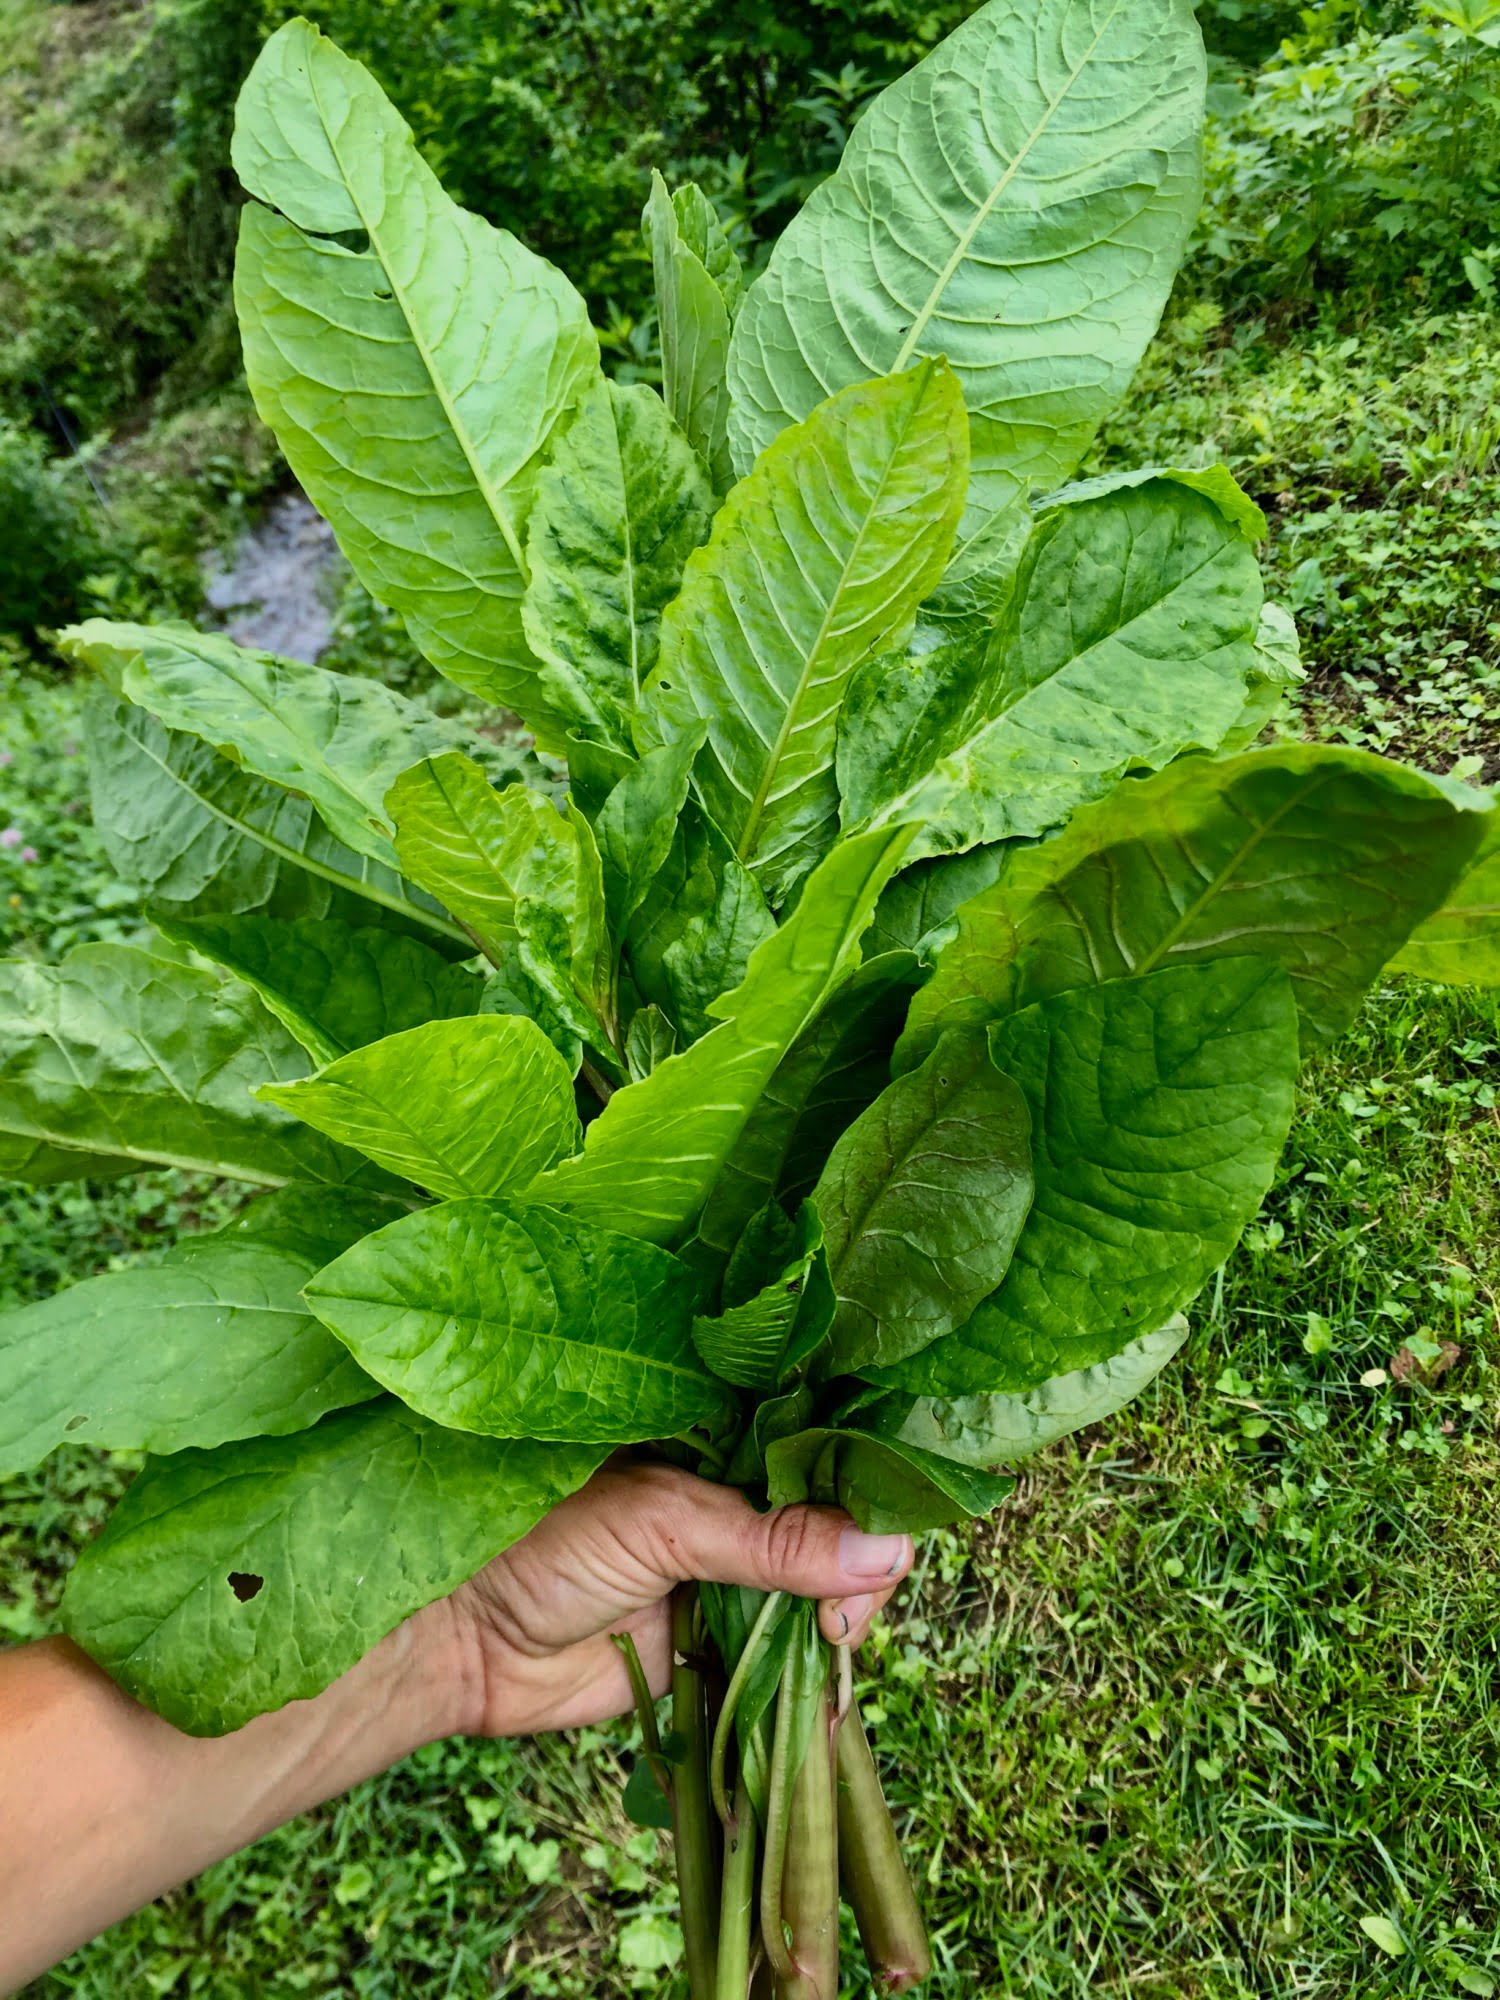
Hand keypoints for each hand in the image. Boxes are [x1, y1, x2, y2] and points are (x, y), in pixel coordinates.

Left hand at [425, 1461, 914, 1737]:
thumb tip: (890, 1550)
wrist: (460, 1637)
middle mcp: (730, 1500)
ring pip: (815, 1594)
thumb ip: (772, 1538)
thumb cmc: (542, 1542)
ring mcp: (722, 1572)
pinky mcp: (710, 1640)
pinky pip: (779, 1654)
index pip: (821, 1453)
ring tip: (826, 1647)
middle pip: (833, 1529)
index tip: (884, 1542)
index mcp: (718, 1439)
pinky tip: (823, 1682)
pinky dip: (804, 1672)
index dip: (865, 1493)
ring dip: (833, 1624)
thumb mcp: (666, 1524)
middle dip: (856, 1571)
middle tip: (838, 1619)